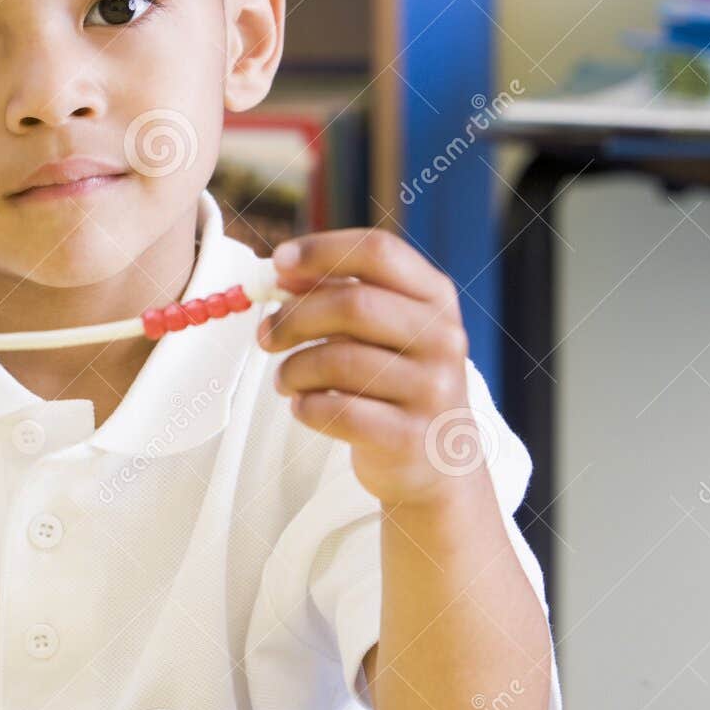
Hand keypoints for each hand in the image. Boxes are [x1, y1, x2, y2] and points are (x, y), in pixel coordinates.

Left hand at [258, 229, 481, 506]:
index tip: (278, 262)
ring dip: (293, 369)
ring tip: (286, 379)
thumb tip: (283, 271)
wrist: (435, 458)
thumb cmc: (392, 380)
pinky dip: (306, 407)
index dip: (321, 251)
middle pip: (352, 305)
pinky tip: (305, 407)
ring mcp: (432, 390)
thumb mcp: (379, 329)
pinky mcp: (408, 437)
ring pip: (337, 362)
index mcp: (435, 298)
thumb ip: (336, 294)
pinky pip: (336, 412)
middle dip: (294, 318)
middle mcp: (443, 339)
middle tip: (266, 335)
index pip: (378, 252)